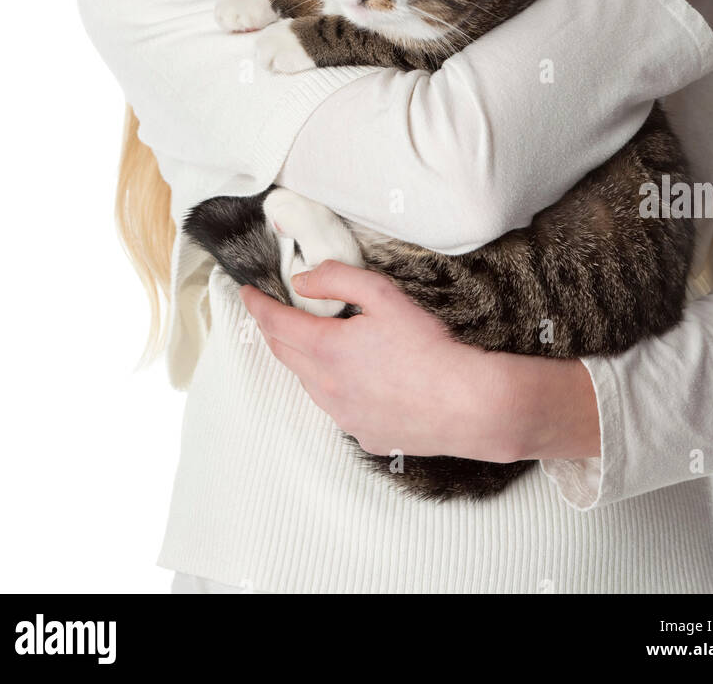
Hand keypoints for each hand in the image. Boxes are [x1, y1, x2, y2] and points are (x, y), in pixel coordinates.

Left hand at [239, 261, 600, 463]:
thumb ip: (337, 280)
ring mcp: (342, 415)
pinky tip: (354, 375)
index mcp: (326, 350)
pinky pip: (335, 405)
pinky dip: (332, 385)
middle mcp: (325, 387)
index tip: (247, 293)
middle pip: (283, 354)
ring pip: (308, 381)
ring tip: (314, 340)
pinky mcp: (361, 433)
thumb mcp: (383, 296)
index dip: (257, 306)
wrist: (465, 403)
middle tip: (269, 311)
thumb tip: (302, 281)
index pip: (274, 324)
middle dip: (272, 329)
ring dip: (302, 358)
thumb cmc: (428, 348)